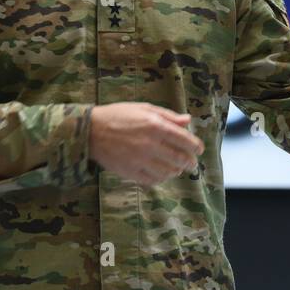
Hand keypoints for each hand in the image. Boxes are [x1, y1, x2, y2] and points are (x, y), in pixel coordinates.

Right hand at [89, 102, 203, 185]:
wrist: (90, 131)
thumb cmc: (118, 116)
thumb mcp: (144, 108)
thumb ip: (168, 116)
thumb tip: (188, 120)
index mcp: (155, 126)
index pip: (185, 140)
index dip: (196, 146)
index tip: (199, 149)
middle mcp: (150, 144)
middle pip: (180, 159)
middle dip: (190, 162)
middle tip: (192, 163)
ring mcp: (140, 160)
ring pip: (168, 172)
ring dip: (176, 171)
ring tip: (178, 169)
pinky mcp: (130, 172)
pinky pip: (153, 180)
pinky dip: (161, 178)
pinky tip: (162, 174)